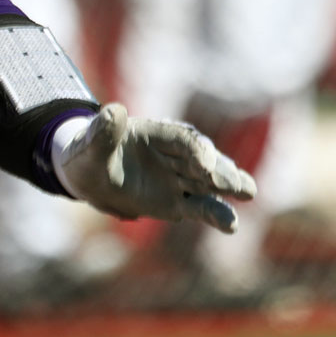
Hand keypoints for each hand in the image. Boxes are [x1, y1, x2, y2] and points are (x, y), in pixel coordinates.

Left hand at [55, 104, 256, 229]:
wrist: (87, 178)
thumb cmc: (87, 155)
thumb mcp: (88, 145)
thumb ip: (103, 131)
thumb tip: (114, 110)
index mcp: (156, 134)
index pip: (183, 140)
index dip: (196, 151)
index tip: (204, 165)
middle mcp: (174, 154)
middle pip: (203, 160)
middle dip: (220, 169)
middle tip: (236, 183)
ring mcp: (179, 178)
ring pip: (209, 182)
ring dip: (229, 186)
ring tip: (247, 192)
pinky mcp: (178, 203)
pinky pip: (201, 208)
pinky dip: (216, 215)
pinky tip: (231, 225)